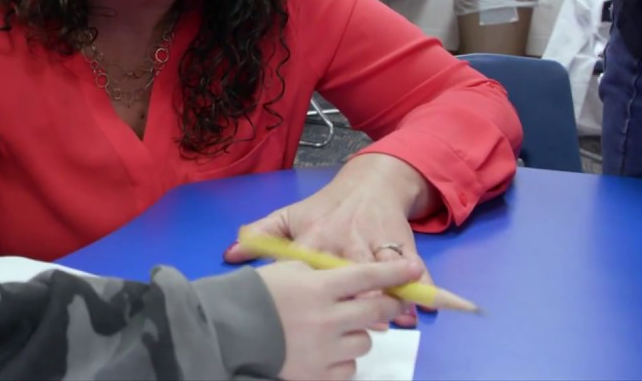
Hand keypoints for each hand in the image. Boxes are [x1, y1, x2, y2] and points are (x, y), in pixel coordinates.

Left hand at [225, 154, 438, 327]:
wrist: (370, 183)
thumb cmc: (326, 208)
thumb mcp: (290, 216)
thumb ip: (260, 236)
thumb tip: (229, 255)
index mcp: (314, 236)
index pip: (307, 264)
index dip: (309, 288)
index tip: (309, 310)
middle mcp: (345, 239)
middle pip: (348, 272)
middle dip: (354, 297)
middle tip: (357, 323)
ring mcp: (375, 241)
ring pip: (381, 271)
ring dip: (388, 295)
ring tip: (394, 319)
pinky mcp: (403, 243)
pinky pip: (414, 266)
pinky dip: (420, 284)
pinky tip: (423, 304)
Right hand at [254, 259, 421, 380]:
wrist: (228, 332)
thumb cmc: (255, 294)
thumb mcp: (286, 270)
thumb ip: (319, 275)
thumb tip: (350, 284)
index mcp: (319, 288)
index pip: (367, 277)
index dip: (394, 273)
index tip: (413, 270)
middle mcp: (328, 318)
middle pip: (376, 312)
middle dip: (388, 305)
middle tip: (388, 303)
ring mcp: (326, 350)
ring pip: (365, 342)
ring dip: (357, 333)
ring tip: (337, 329)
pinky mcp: (320, 375)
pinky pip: (349, 368)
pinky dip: (342, 359)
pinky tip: (325, 351)